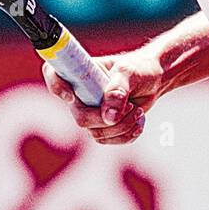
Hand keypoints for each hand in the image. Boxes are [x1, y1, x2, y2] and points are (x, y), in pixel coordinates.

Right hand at [42, 47, 167, 144]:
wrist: (154, 81)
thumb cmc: (140, 69)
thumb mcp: (131, 74)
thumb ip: (118, 90)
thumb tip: (108, 116)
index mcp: (81, 72)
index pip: (54, 75)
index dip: (56, 85)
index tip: (71, 96)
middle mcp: (80, 94)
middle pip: (80, 117)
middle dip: (107, 119)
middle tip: (131, 107)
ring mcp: (90, 112)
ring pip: (96, 133)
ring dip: (122, 127)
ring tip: (138, 111)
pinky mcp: (102, 126)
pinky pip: (108, 140)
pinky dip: (127, 134)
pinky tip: (138, 122)